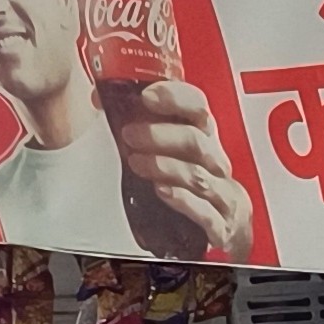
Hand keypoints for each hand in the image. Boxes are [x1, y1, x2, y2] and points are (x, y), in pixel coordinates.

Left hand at [114, 80, 254, 259]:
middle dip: (161, 134)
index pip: (197, 106)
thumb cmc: (190, 182)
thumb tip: (99, 99)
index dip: (175, 97)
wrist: (223, 227)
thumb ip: (139, 125)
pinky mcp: (220, 225)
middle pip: (197, 140)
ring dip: (166, 166)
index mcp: (204, 137)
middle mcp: (215, 162)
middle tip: (130, 134)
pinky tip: (163, 192)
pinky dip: (184, 200)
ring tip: (137, 162)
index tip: (148, 96)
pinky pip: (206, 212)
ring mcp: (221, 193)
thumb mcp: (168, 150)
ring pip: (198, 175)